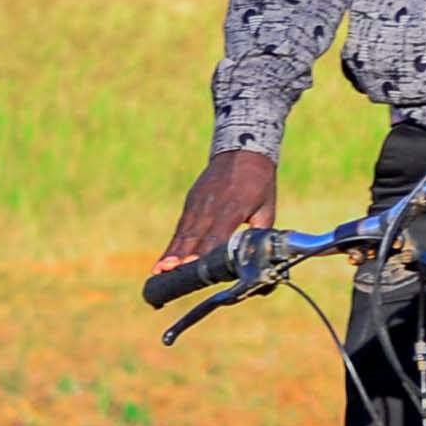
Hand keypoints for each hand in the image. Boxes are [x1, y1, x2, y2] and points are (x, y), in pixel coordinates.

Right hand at [154, 148, 276, 272]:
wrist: (242, 152)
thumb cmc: (259, 184)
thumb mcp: (267, 208)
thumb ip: (260, 234)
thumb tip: (261, 261)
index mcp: (233, 208)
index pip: (216, 234)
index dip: (202, 252)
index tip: (190, 266)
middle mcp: (211, 207)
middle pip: (194, 236)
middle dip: (180, 257)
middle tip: (166, 273)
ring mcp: (198, 204)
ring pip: (183, 233)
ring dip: (171, 253)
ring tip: (158, 271)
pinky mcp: (191, 203)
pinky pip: (181, 228)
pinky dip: (173, 245)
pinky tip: (163, 261)